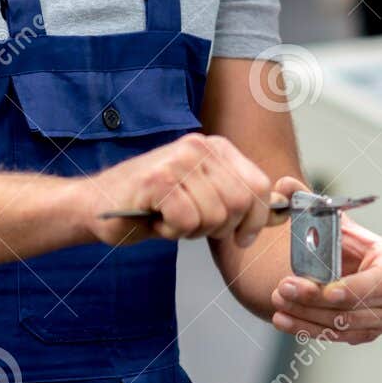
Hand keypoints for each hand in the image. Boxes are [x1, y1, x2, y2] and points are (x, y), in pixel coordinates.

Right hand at [81, 132, 272, 246]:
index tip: (241, 236)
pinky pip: (186, 222)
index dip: (255, 219)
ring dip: (193, 231)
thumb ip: (243, 201)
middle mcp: (199, 147)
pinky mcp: (157, 181)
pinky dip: (173, 233)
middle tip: (194, 226)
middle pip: (240, 202)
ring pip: (214, 215)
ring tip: (172, 220)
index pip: (259, 185)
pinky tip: (157, 221)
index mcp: (216, 147)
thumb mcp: (205, 196)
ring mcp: (177, 161)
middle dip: (221, 228)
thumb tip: (285, 208)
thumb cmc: (152, 205)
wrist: (96, 205)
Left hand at [269, 176, 381, 344]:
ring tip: (278, 303)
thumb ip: (309, 202)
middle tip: (283, 288)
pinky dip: (308, 330)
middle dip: (315, 301)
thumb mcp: (333, 220)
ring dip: (306, 316)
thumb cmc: (344, 241)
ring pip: (341, 326)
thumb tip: (283, 185)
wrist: (350, 265)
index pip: (377, 283)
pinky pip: (335, 337)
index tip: (327, 290)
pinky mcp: (364, 334)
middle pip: (353, 307)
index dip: (352, 288)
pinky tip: (283, 320)